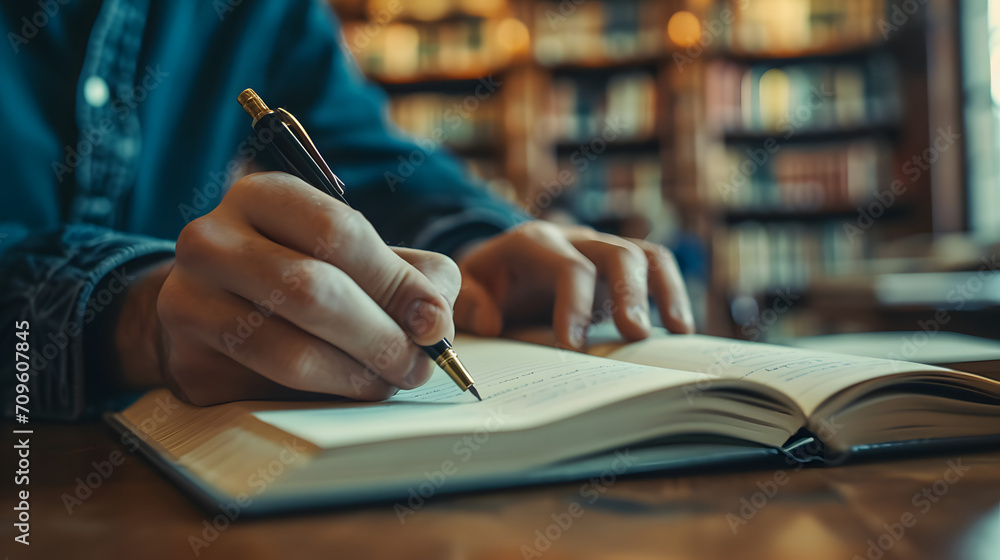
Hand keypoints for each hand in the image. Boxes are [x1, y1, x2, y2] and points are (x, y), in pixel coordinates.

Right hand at [113, 172, 459, 404]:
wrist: (211, 306)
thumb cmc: (302, 272)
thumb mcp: (356, 255)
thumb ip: (410, 276)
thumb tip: (435, 323)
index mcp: (263, 196)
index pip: (339, 233)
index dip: (396, 284)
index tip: (434, 324)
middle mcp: (212, 240)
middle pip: (313, 292)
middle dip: (381, 337)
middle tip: (419, 366)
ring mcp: (188, 301)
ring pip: (289, 351)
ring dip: (356, 376)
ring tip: (388, 381)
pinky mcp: (188, 362)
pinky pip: (266, 390)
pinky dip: (320, 397)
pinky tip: (345, 391)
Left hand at [453, 221, 693, 348]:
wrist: (497, 269)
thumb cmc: (482, 285)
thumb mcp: (462, 290)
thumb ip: (468, 302)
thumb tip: (491, 321)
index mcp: (533, 244)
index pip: (566, 266)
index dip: (574, 304)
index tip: (573, 346)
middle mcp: (575, 240)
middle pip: (616, 253)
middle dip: (630, 293)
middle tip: (635, 335)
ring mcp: (602, 252)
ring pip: (645, 256)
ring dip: (664, 292)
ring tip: (677, 332)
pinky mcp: (620, 270)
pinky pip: (657, 270)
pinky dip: (673, 294)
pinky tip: (679, 330)